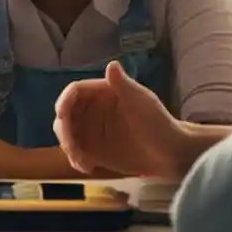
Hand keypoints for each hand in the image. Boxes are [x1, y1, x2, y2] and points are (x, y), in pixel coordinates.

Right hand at [54, 61, 187, 177]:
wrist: (171, 153)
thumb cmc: (158, 122)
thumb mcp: (141, 102)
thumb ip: (123, 85)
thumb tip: (111, 64)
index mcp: (102, 93)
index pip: (75, 92)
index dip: (64, 100)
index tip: (61, 114)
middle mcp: (93, 110)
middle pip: (66, 114)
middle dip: (64, 130)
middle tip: (70, 145)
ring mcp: (92, 131)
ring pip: (68, 135)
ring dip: (68, 146)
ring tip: (80, 160)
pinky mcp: (95, 151)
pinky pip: (77, 154)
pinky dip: (77, 160)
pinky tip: (87, 167)